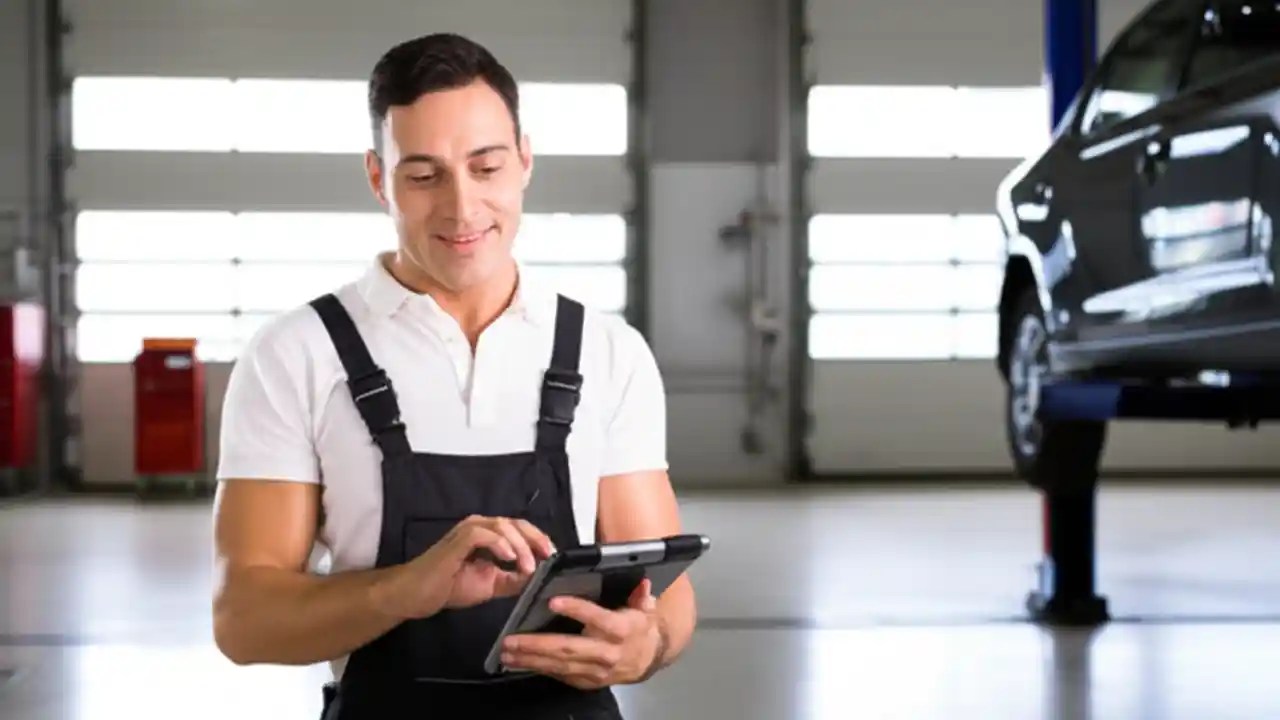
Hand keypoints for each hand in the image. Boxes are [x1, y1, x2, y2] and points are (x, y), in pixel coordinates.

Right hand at [373, 515, 555, 619]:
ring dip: (520, 545)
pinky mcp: (457, 539)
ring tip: (527, 567)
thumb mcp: (492, 584)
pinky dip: (499, 544)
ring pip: (503, 525)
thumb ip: (514, 579)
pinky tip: (508, 559)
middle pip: (516, 523)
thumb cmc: (449, 586)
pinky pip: (482, 534)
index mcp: (489, 534)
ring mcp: (468, 530)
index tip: (552, 557)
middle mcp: (480, 526)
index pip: (521, 528)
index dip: (539, 539)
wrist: (417, 595)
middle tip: (547, 558)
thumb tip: (538, 576)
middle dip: (536, 539)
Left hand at [500, 578, 666, 688]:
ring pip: (560, 665)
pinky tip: (520, 663)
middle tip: (512, 639)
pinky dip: (539, 669)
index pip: (598, 618)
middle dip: (538, 644)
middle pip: (569, 648)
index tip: (552, 601)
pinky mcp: (587, 681)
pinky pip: (560, 675)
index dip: (576, 610)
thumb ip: (640, 595)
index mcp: (621, 629)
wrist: (648, 659)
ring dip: (531, 660)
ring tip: (508, 653)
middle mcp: (607, 652)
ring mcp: (596, 670)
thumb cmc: (639, 627)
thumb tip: (641, 581)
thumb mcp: (644, 608)